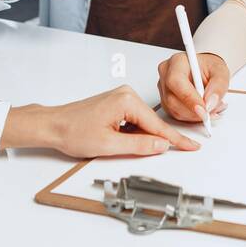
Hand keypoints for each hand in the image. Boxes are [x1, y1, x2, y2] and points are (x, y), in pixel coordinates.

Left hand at [1, 85, 198, 157]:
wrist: (53, 125)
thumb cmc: (73, 131)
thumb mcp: (109, 145)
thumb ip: (139, 146)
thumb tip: (161, 146)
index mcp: (127, 101)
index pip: (158, 125)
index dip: (176, 140)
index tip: (192, 146)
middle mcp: (126, 94)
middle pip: (151, 124)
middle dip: (153, 141)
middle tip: (152, 153)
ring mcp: (122, 98)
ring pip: (143, 124)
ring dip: (139, 139)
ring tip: (114, 144)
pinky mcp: (117, 104)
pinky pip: (134, 121)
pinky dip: (132, 134)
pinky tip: (117, 140)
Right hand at [157, 52, 229, 122]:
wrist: (206, 71)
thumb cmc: (210, 68)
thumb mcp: (221, 72)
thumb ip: (218, 87)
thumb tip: (210, 103)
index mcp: (177, 62)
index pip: (176, 81)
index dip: (189, 98)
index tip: (204, 109)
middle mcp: (166, 74)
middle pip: (172, 99)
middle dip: (194, 111)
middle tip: (211, 112)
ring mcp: (163, 88)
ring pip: (174, 110)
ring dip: (194, 115)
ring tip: (211, 109)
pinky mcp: (165, 101)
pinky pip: (176, 114)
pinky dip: (191, 117)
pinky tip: (203, 110)